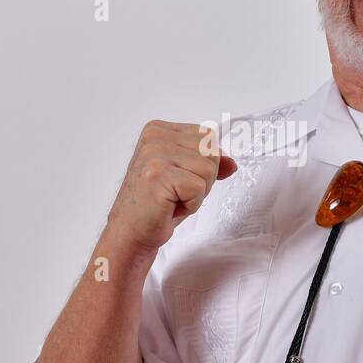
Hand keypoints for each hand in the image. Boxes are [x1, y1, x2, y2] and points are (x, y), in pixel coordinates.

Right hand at [104, 120, 236, 254]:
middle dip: (204, 177)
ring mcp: (154, 154)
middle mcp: (155, 137)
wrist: (130, 231)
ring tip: (173, 199)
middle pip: (211, 150)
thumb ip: (207, 163)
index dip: (205, 163)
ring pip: (208, 169)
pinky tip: (170, 206)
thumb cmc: (155, 205)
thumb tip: (232, 162)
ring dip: (197, 192)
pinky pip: (199, 187)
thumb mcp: (185, 176)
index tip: (181, 179)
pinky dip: (191, 203)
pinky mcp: (158, 174)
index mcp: (159, 130)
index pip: (207, 136)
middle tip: (178, 192)